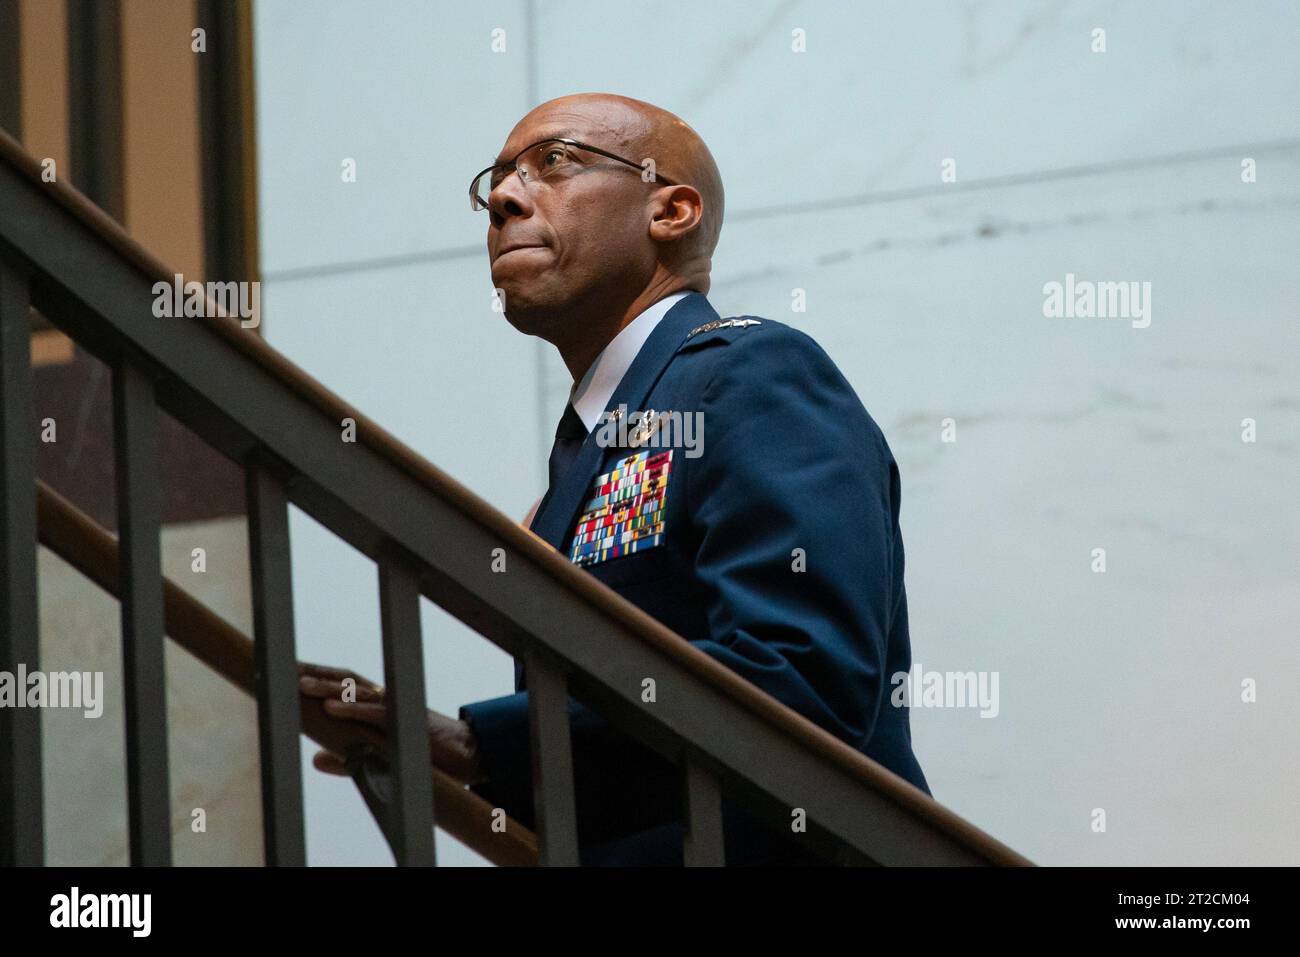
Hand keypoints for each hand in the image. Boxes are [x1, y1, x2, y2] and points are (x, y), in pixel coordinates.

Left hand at [298, 661, 486, 785]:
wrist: (469, 755)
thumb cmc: (427, 754)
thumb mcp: (382, 757)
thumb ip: (349, 757)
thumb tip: (315, 759)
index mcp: (379, 704)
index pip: (343, 683)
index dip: (317, 675)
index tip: (288, 669)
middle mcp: (386, 699)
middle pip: (345, 679)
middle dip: (315, 672)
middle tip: (283, 667)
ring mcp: (397, 708)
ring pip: (357, 691)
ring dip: (328, 686)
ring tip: (299, 685)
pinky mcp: (406, 723)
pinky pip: (375, 712)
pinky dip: (352, 708)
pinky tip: (330, 708)